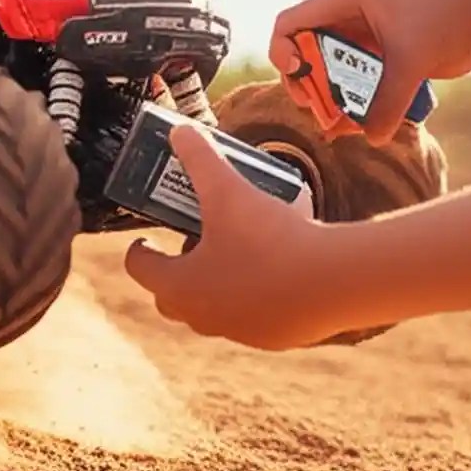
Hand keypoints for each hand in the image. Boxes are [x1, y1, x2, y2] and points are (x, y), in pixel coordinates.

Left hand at [123, 125, 361, 350]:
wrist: (332, 282)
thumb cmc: (268, 239)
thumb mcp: (228, 189)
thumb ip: (200, 158)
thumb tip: (179, 132)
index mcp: (180, 286)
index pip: (140, 269)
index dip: (139, 249)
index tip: (147, 236)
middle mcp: (202, 317)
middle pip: (171, 299)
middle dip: (174, 273)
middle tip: (189, 245)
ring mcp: (238, 332)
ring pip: (212, 311)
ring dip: (213, 286)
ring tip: (232, 254)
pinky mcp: (272, 339)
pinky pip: (251, 318)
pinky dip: (252, 298)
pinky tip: (272, 273)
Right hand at [269, 0, 470, 145]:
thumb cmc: (449, 13)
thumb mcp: (413, 60)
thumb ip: (389, 101)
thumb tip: (372, 137)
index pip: (288, 26)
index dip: (283, 54)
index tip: (301, 78)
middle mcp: (342, 15)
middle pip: (302, 55)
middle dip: (308, 87)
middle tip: (320, 111)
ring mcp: (358, 35)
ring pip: (326, 73)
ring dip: (331, 100)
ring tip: (343, 126)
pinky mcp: (376, 53)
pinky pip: (352, 81)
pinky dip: (354, 102)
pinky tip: (365, 122)